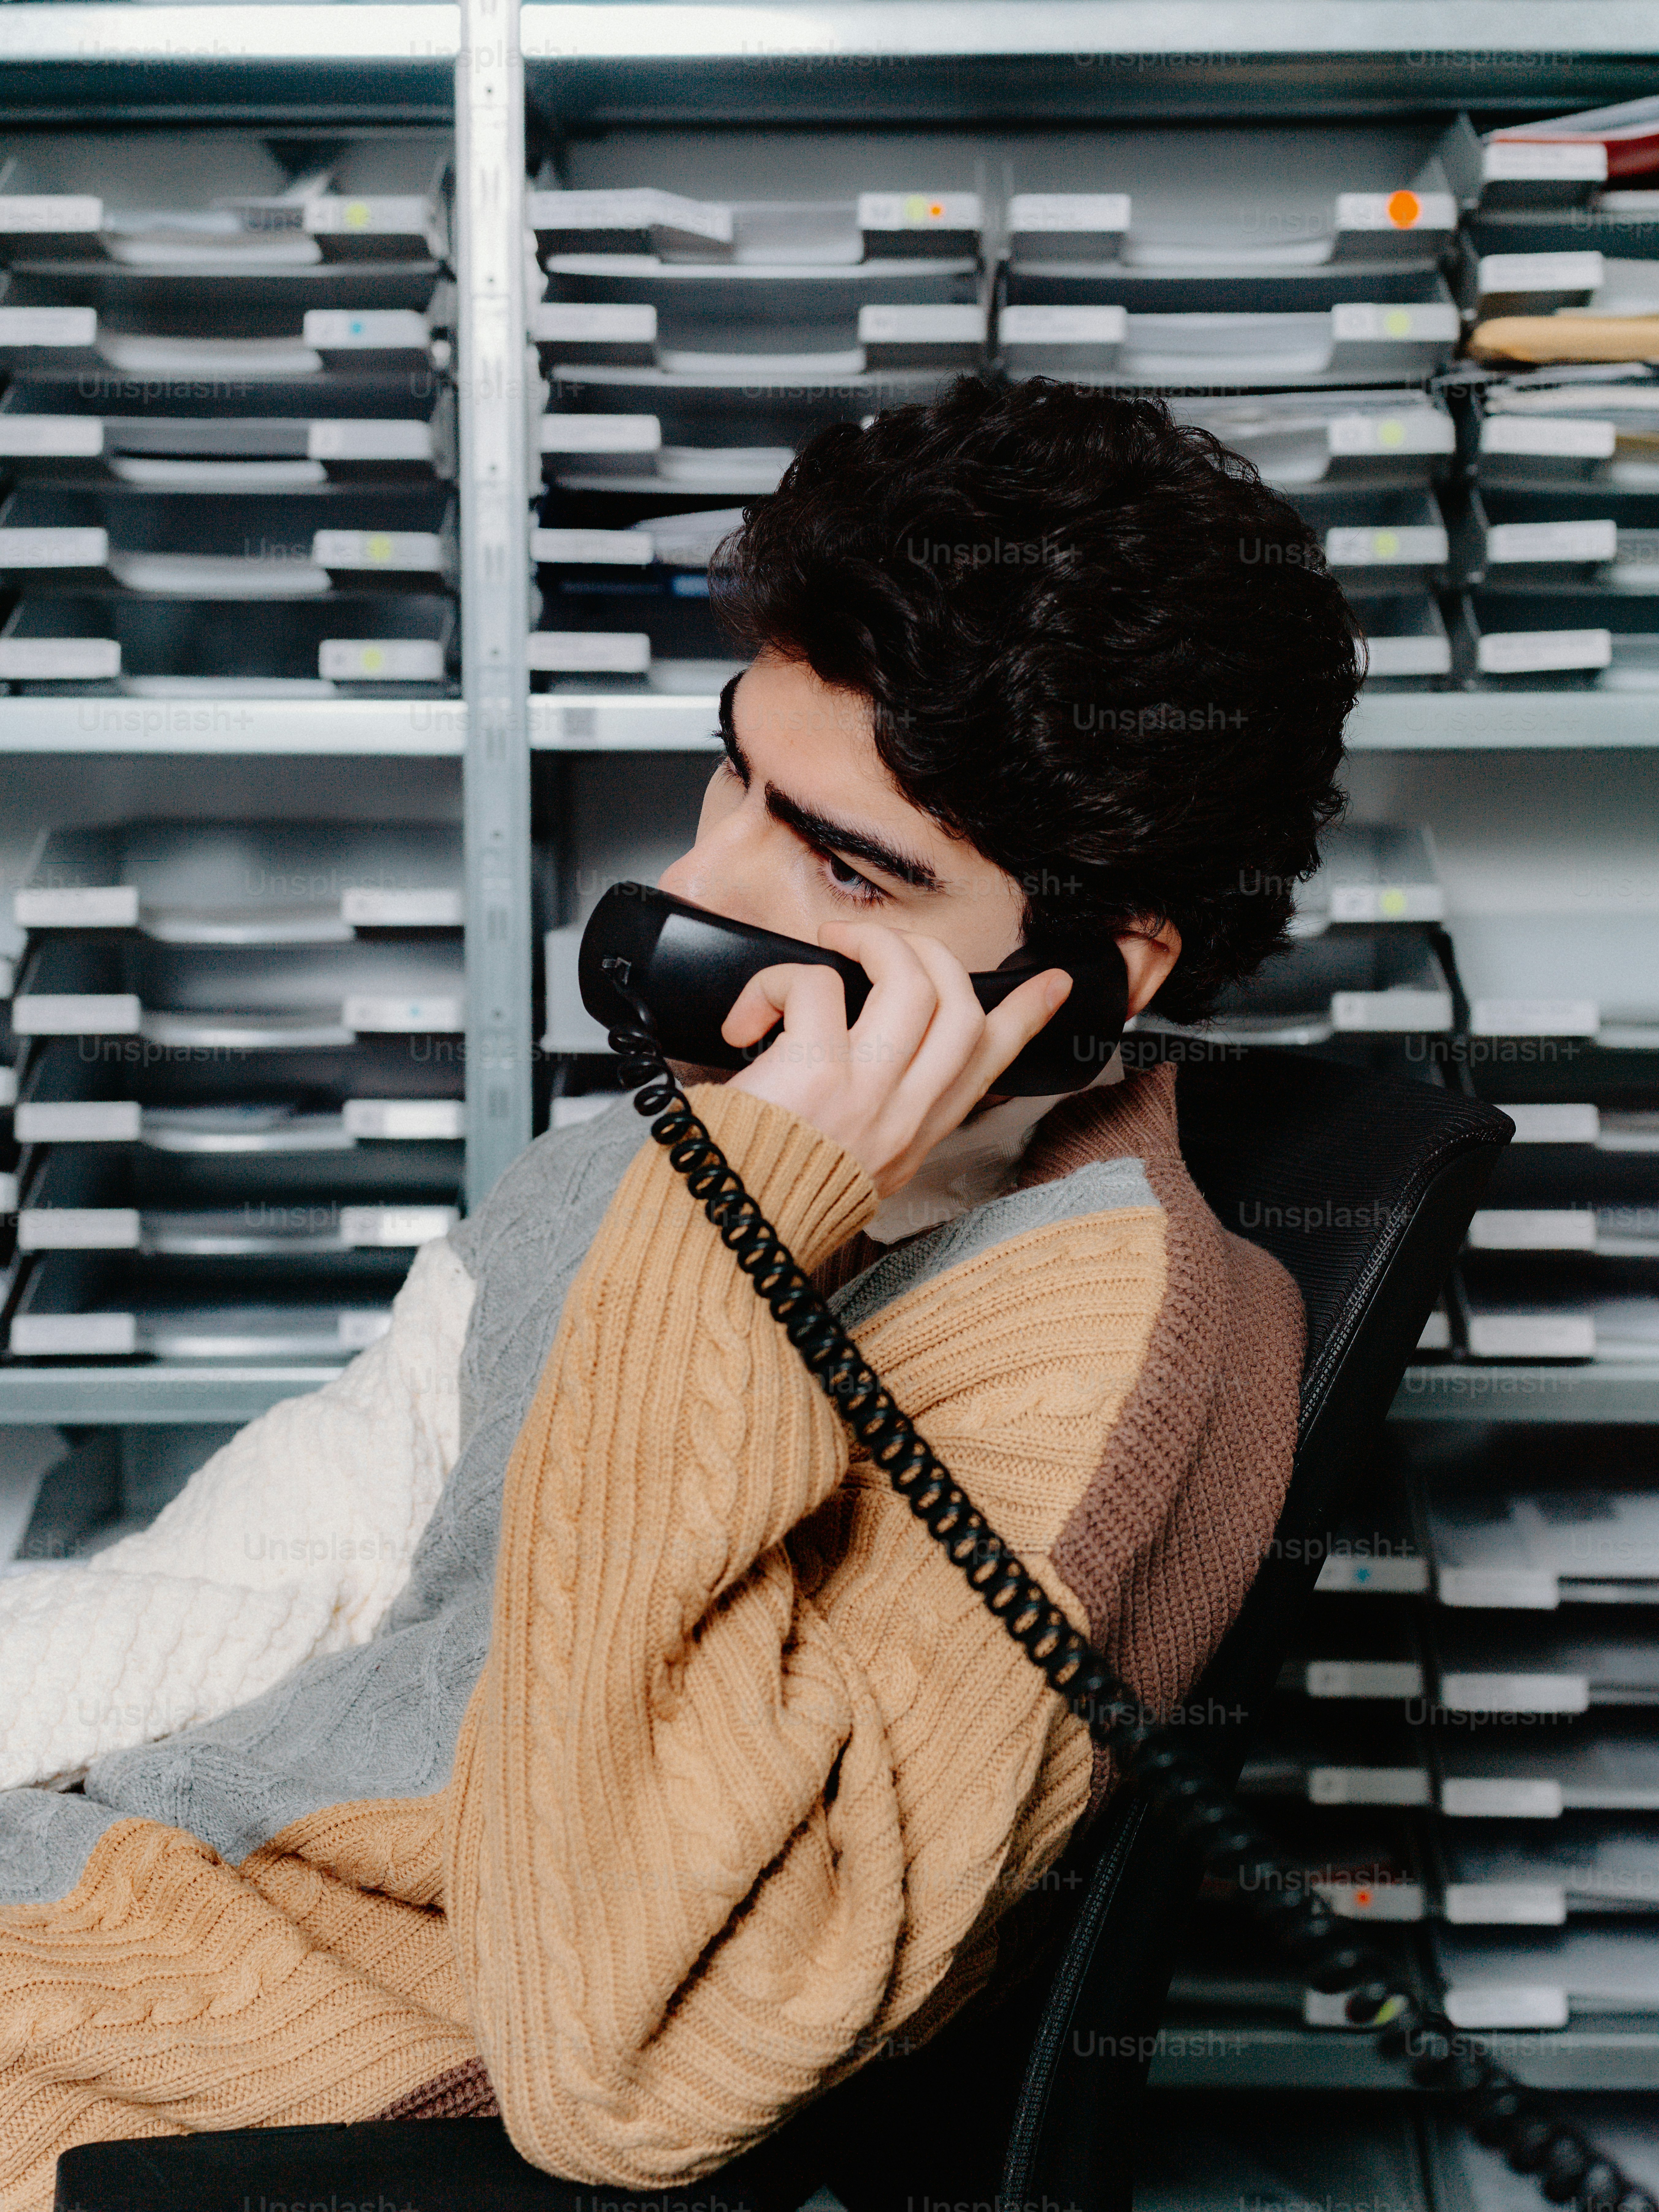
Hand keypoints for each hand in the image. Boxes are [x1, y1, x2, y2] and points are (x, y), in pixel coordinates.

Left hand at [719, 921, 1071, 1198]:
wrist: (727, 1232)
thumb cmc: (771, 1188)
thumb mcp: (856, 1164)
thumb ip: (884, 1115)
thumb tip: (886, 1059)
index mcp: (913, 1132)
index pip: (990, 1064)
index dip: (1027, 1017)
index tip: (1051, 983)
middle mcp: (901, 1113)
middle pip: (960, 1006)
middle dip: (930, 953)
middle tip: (882, 943)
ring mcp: (865, 1092)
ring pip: (910, 981)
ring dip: (872, 943)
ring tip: (829, 945)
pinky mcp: (815, 1072)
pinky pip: (816, 986)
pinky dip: (778, 981)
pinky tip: (749, 1016)